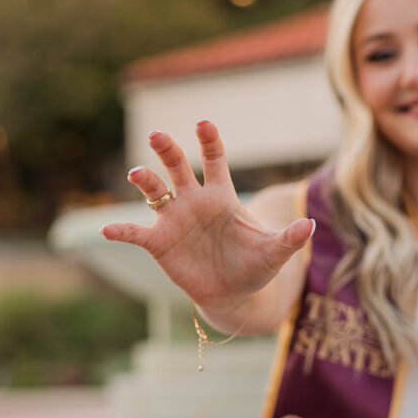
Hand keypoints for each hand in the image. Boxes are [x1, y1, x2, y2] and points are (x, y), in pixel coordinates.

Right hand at [99, 121, 314, 320]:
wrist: (233, 294)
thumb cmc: (254, 266)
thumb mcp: (274, 253)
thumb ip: (289, 239)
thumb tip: (310, 225)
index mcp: (221, 196)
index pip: (214, 160)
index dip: (209, 141)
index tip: (204, 123)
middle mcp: (193, 201)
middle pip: (177, 166)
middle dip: (168, 149)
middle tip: (158, 135)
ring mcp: (173, 220)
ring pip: (154, 191)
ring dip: (145, 180)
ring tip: (137, 173)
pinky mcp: (159, 243)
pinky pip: (136, 233)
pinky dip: (121, 231)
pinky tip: (108, 230)